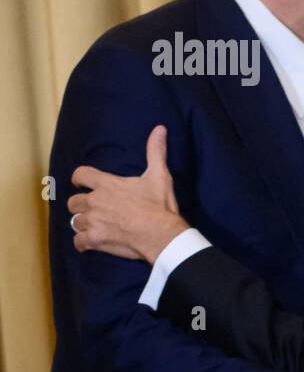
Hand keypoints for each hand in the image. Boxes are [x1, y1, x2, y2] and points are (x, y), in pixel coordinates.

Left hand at [69, 125, 188, 262]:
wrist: (161, 234)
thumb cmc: (159, 205)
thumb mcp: (159, 175)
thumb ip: (155, 152)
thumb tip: (159, 129)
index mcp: (107, 184)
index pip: (80, 175)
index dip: (79, 179)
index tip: (82, 183)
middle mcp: (95, 201)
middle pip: (73, 201)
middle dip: (81, 205)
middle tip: (94, 209)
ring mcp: (93, 221)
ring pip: (75, 221)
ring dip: (84, 224)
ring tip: (95, 226)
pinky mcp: (95, 240)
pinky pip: (78, 242)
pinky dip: (83, 243)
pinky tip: (91, 243)